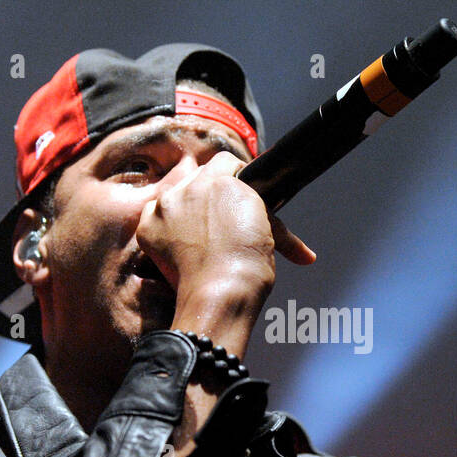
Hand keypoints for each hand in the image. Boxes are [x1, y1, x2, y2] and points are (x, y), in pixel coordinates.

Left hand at [136, 151, 315, 310]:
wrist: (221, 293)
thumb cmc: (250, 268)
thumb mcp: (269, 233)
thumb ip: (269, 224)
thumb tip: (307, 257)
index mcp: (223, 179)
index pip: (226, 163)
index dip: (234, 179)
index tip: (236, 197)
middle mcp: (190, 185)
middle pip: (198, 177)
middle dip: (209, 194)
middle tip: (221, 221)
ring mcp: (165, 206)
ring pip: (175, 196)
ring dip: (186, 210)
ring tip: (202, 237)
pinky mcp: (148, 228)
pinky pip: (153, 219)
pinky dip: (165, 230)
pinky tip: (182, 246)